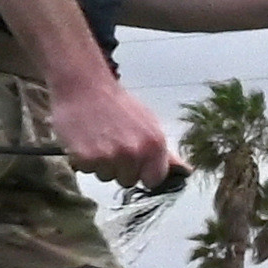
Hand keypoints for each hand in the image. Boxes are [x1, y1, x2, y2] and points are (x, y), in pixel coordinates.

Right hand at [50, 64, 179, 189]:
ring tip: (96, 139)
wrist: (84, 86)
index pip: (154, 180)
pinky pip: (86, 171)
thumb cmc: (117, 104)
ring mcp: (109, 157)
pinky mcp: (86, 158)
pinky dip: (82, 159)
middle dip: (119, 167)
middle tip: (110, 143)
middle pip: (128, 181)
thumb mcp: (148, 123)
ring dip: (100, 164)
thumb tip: (185, 171)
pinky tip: (83, 140)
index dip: (142, 172)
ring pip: (106, 177)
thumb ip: (164, 152)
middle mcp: (134, 152)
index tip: (133, 160)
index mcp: (154, 144)